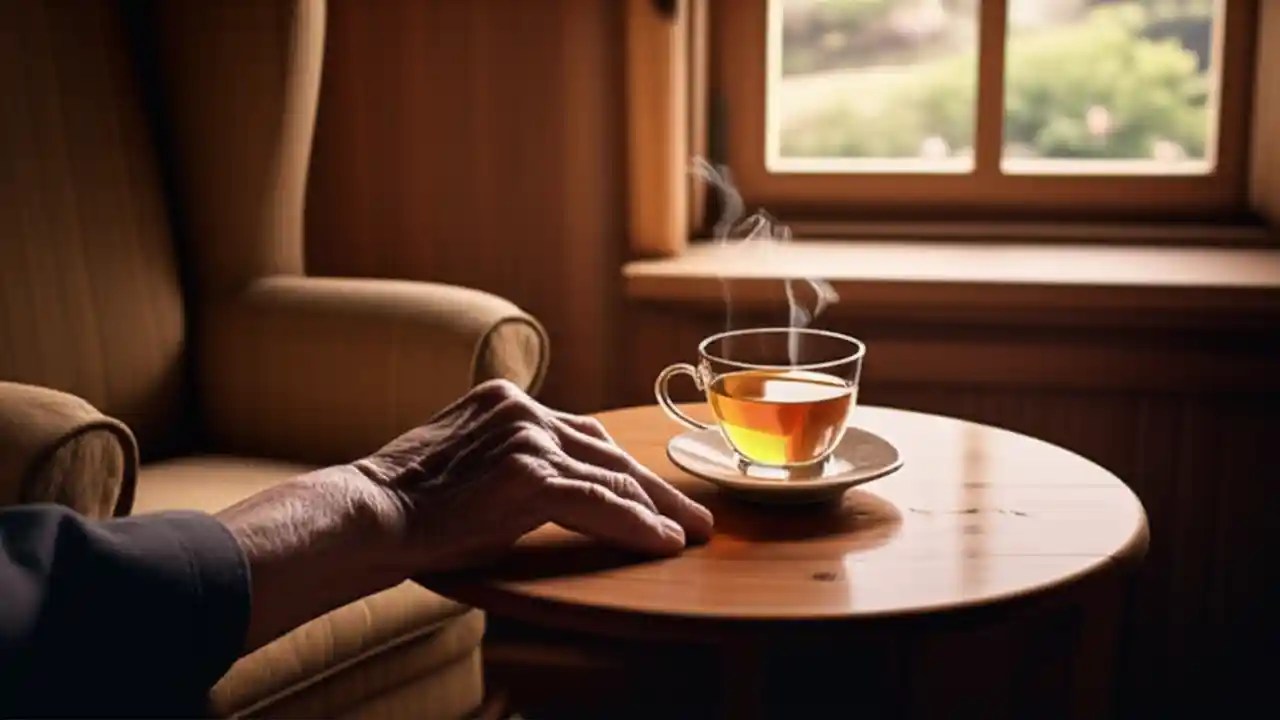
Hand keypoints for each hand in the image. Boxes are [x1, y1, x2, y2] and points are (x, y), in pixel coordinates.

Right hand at [354, 379, 714, 572]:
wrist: (369, 513)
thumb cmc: (407, 501)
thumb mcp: (463, 460)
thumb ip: (506, 458)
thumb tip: (549, 485)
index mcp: (507, 402)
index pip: (582, 433)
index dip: (622, 467)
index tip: (651, 488)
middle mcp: (524, 411)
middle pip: (606, 451)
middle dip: (653, 487)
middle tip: (692, 513)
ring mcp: (528, 440)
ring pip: (611, 477)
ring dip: (657, 509)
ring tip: (690, 532)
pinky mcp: (530, 477)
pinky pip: (600, 504)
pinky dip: (636, 526)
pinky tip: (664, 543)